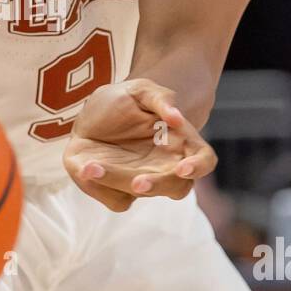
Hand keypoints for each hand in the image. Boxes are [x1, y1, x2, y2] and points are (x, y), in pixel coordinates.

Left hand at [63, 79, 216, 211]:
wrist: (91, 115)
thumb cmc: (124, 100)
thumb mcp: (140, 89)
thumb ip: (160, 99)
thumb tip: (176, 118)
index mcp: (182, 143)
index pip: (204, 160)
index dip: (199, 167)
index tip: (184, 168)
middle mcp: (167, 167)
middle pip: (177, 187)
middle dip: (158, 185)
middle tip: (138, 182)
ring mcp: (144, 181)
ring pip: (142, 194)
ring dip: (117, 182)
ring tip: (91, 165)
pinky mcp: (119, 191)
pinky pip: (117, 201)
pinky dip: (99, 187)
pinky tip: (86, 167)